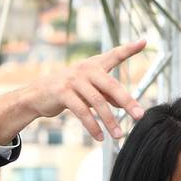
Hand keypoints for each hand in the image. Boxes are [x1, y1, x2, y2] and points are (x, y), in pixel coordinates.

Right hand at [0, 39, 146, 142]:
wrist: (36, 95)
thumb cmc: (66, 90)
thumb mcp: (88, 89)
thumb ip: (106, 94)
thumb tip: (126, 105)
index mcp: (94, 65)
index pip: (114, 55)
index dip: (129, 49)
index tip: (144, 42)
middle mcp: (85, 69)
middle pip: (111, 86)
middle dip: (127, 101)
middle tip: (139, 115)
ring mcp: (74, 81)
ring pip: (97, 102)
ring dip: (109, 121)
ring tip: (118, 135)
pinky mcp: (63, 94)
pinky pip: (82, 112)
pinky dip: (92, 127)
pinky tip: (100, 137)